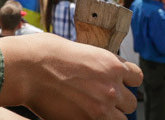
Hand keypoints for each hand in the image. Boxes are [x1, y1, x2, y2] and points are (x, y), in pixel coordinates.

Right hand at [0, 34, 141, 119]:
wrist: (27, 69)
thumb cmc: (45, 54)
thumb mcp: (79, 51)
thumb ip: (96, 64)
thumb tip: (98, 72)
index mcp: (111, 64)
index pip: (137, 77)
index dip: (127, 80)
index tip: (117, 82)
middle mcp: (111, 87)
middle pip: (131, 103)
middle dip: (119, 102)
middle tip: (101, 99)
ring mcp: (101, 108)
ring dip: (110, 115)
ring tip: (93, 110)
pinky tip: (80, 113)